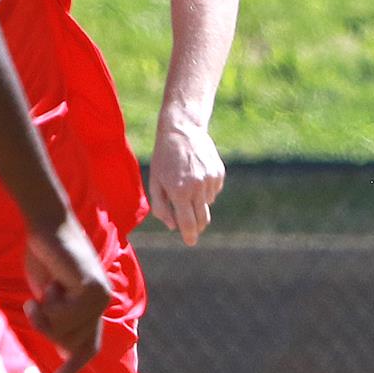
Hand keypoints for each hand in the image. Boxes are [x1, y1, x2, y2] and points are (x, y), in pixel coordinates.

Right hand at [23, 217, 111, 372]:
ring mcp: (101, 298)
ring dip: (44, 315)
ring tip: (46, 289)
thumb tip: (64, 351)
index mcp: (92, 307)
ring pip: (64, 333)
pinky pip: (64, 317)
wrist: (47, 225)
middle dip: (46, 329)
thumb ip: (57, 321)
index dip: (73, 366)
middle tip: (35, 303)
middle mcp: (102, 304)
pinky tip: (51, 285)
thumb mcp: (47, 296)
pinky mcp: (93, 290)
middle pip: (68, 343)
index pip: (88, 346)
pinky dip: (49, 305)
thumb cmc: (45, 256)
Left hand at [149, 123, 225, 245]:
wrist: (181, 130)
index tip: (190, 242)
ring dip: (198, 203)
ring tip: (187, 185)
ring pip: (207, 204)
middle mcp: (197, 187)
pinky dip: (206, 190)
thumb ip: (161, 207)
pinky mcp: (219, 173)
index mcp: (179, 191)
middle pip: (202, 219)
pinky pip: (214, 191)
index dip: (189, 235)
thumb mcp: (155, 182)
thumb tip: (173, 226)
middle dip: (196, 226)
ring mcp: (210, 179)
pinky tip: (197, 176)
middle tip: (190, 226)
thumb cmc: (163, 158)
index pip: (188, 223)